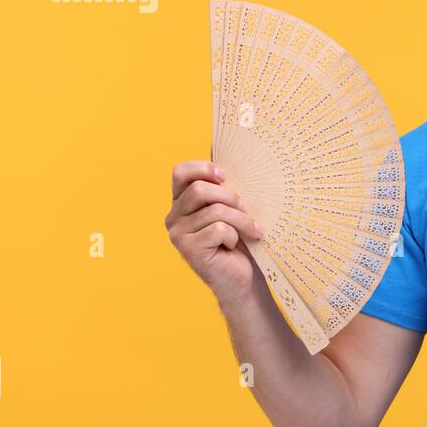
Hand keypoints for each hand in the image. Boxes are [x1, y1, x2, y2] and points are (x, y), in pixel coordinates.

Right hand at [165, 160, 265, 308]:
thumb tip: (225, 148)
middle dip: (231, 197)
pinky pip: (219, 229)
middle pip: (199, 189)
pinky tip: (234, 246)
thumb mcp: (233, 208)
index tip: (225, 175)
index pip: (180, 172)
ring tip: (252, 230)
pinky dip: (234, 236)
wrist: (244, 278)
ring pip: (215, 210)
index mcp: (181, 202)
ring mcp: (178, 234)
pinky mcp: (188, 249)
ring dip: (241, 220)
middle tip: (247, 209)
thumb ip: (224, 186)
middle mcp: (173, 217)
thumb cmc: (241, 240)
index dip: (203, 168)